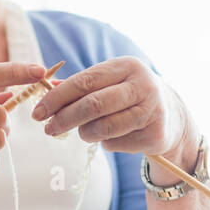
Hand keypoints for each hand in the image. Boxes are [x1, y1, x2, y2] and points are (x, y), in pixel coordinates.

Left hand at [31, 56, 192, 161]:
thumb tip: (46, 89)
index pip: (84, 81)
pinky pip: (116, 144)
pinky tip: (112, 137)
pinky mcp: (155, 134)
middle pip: (93, 105)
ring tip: (83, 133)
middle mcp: (142, 84)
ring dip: (85, 133)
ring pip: (103, 127)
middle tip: (48, 129)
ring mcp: (151, 110)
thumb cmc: (130, 97)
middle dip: (65, 119)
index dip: (57, 98)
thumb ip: (80, 86)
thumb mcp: (110, 84)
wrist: (172, 117)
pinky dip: (105, 143)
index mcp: (127, 66)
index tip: (37, 112)